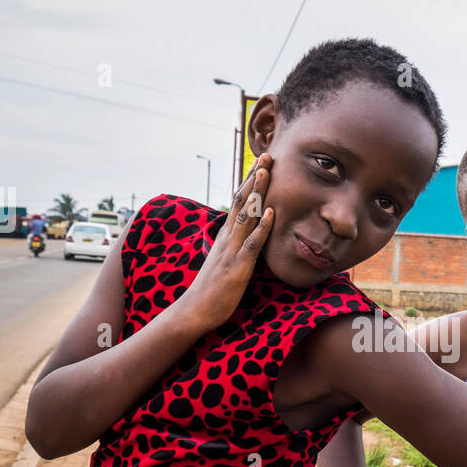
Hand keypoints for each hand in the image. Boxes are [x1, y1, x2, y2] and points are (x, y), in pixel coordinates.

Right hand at [172, 153, 274, 332]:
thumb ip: (235, 244)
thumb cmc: (212, 288)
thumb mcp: (225, 259)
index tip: (262, 163)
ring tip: (267, 172)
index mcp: (226, 235)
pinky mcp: (237, 266)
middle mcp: (228, 237)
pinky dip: (262, 227)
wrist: (194, 310)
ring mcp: (232, 250)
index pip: (239, 202)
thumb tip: (247, 233)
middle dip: (256, 178)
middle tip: (267, 155)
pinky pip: (252, 243)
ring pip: (246, 216)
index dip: (251, 182)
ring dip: (258, 193)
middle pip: (243, 201)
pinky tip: (272, 213)